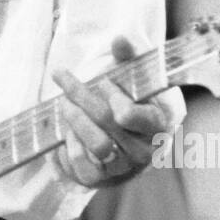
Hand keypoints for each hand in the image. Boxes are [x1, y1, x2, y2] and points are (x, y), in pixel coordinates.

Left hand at [52, 36, 169, 188]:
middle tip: (63, 78)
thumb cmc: (131, 102)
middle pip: (105, 121)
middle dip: (80, 95)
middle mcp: (144, 151)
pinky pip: (80, 167)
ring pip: (95, 145)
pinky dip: (68, 148)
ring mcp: (122, 168)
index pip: (129, 114)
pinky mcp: (100, 180)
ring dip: (75, 121)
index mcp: (156, 124)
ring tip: (63, 105)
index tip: (103, 81)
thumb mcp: (134, 78)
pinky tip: (65, 131)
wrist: (125, 140)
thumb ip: (128, 58)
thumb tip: (119, 39)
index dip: (111, 94)